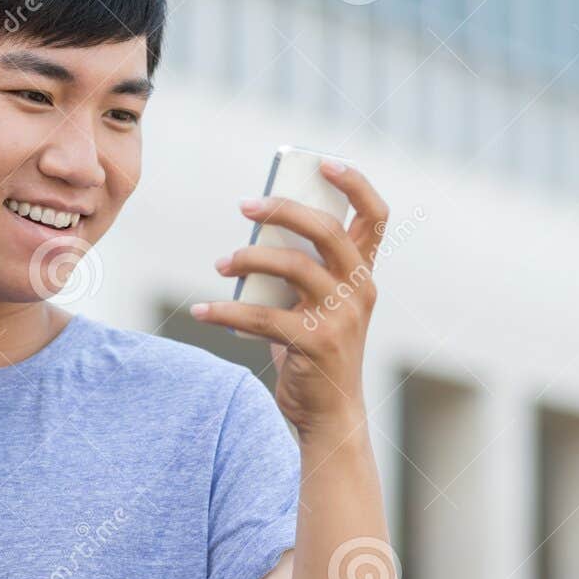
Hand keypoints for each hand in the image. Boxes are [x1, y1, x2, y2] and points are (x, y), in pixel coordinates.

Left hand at [193, 160, 388, 441]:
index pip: (376, 215)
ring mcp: (342, 317)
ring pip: (293, 266)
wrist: (328, 415)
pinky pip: (262, 317)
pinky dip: (226, 312)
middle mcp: (360, 289)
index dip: (356, 183)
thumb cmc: (314, 349)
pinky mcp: (316, 344)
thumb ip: (300, 267)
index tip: (324, 163)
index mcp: (364, 272)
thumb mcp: (317, 302)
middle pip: (326, 229)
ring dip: (248, 257)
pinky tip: (202, 310)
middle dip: (282, 209)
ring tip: (221, 264)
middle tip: (245, 204)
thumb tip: (254, 231)